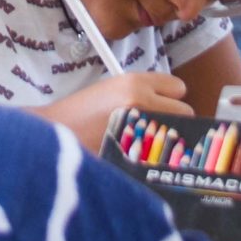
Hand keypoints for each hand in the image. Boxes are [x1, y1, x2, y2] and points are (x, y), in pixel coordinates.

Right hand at [41, 73, 190, 152]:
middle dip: (174, 120)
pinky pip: (163, 155)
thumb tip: (170, 105)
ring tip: (146, 143)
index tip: (164, 106)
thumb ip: (142, 93)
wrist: (54, 134)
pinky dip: (157, 158)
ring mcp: (140, 127)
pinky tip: (140, 156)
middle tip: (155, 128)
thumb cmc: (79, 114)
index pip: (178, 87)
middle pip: (185, 111)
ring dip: (168, 140)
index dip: (171, 98)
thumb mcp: (111, 90)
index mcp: (134, 82)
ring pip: (178, 135)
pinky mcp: (136, 153)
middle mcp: (141, 100)